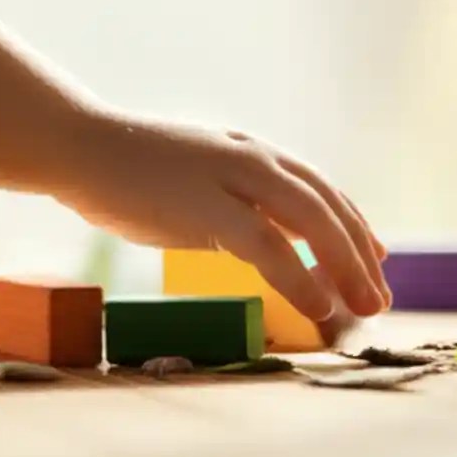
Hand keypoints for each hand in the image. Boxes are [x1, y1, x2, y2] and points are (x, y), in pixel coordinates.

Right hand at [56, 113, 389, 319]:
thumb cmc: (122, 168)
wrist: (77, 147)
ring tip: (365, 309)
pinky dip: (299, 278)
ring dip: (345, 268)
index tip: (375, 258)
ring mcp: (230, 177)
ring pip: (311, 222)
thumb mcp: (190, 178)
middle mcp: (250, 157)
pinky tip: (318, 307)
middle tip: (380, 298)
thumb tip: (261, 237)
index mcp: (246, 150)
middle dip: (360, 254)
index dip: (352, 224)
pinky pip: (268, 246)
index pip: (318, 187)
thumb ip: (228, 200)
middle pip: (326, 205)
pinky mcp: (206, 206)